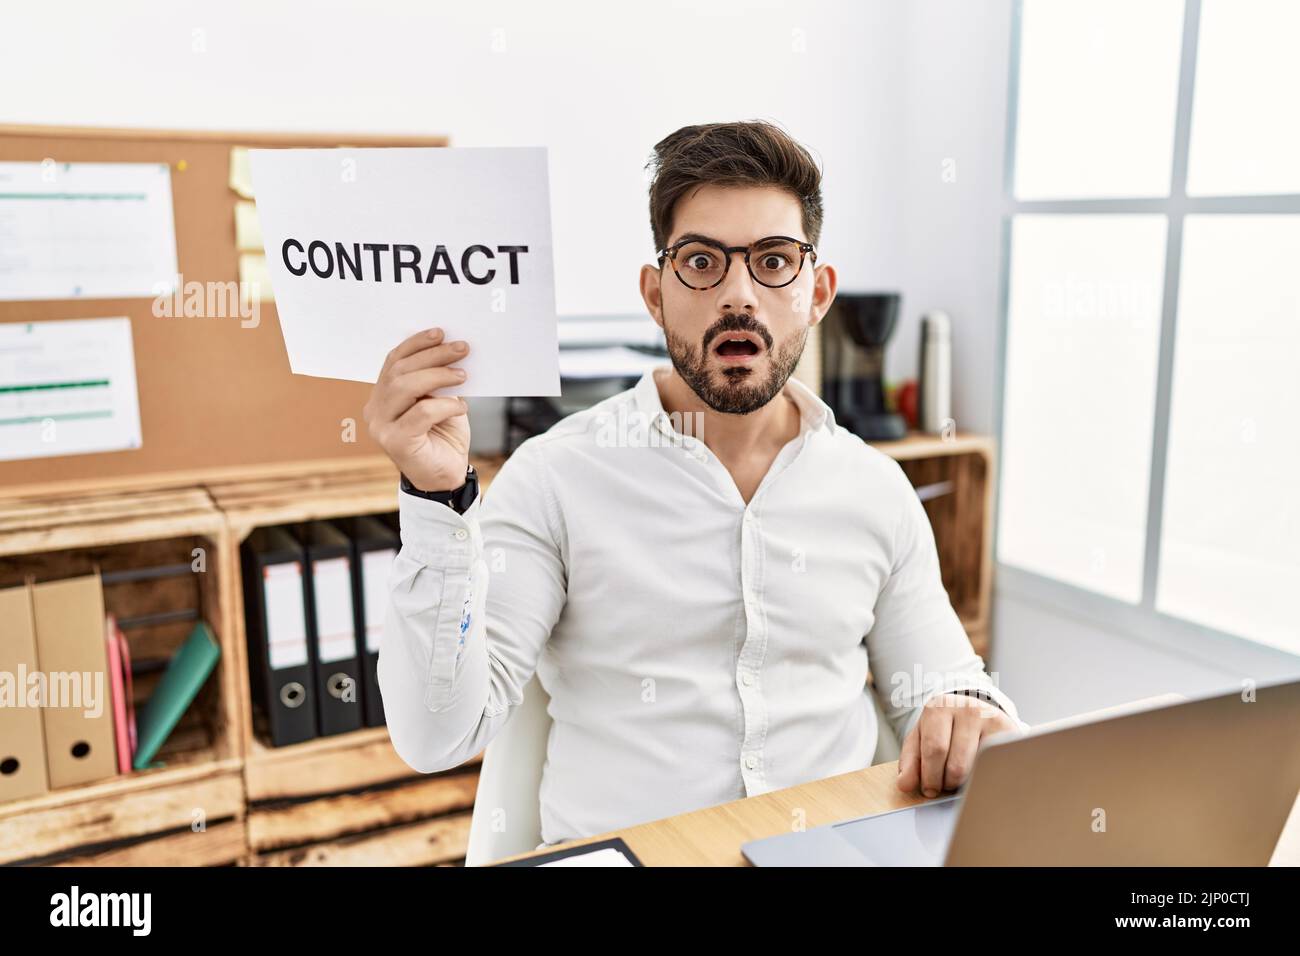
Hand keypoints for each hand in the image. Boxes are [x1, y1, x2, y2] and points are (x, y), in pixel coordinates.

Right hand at [364, 327, 470, 491]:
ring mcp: (382, 427)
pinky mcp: (396, 443)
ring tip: (463, 375)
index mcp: (382, 396)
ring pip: (405, 388)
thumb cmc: (443, 437)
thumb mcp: (440, 401)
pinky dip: (444, 405)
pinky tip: (461, 407)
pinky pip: (421, 413)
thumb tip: (452, 350)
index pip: (393, 362)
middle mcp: (376, 410)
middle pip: (399, 372)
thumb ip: (436, 381)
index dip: (416, 344)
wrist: (446, 477)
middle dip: (432, 356)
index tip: (440, 333)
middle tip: (461, 349)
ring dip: (438, 376)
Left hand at [895, 692, 1019, 797]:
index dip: (930, 777)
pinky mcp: (1012, 732)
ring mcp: (992, 718)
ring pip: (979, 769)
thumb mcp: (921, 738)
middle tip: (945, 786)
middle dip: (947, 784)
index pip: (934, 750)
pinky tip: (981, 774)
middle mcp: (967, 708)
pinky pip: (997, 767)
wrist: (978, 713)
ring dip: (967, 784)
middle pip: (956, 764)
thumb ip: (910, 761)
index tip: (929, 789)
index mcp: (939, 707)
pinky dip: (987, 778)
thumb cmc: (945, 730)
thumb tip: (904, 784)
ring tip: (962, 778)